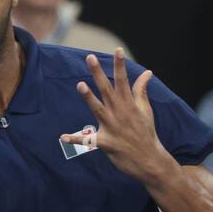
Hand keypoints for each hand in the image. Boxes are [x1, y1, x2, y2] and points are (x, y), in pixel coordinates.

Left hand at [58, 49, 178, 189]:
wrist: (150, 160)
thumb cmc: (146, 133)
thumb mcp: (146, 110)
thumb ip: (141, 91)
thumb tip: (147, 72)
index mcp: (129, 104)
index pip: (124, 81)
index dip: (120, 65)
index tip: (118, 50)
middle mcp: (120, 113)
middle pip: (107, 89)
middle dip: (99, 73)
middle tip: (90, 58)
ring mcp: (113, 128)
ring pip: (98, 109)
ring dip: (89, 97)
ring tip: (80, 85)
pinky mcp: (106, 143)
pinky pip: (88, 141)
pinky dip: (76, 140)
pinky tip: (63, 137)